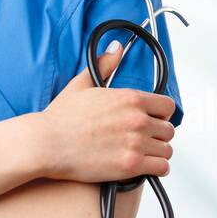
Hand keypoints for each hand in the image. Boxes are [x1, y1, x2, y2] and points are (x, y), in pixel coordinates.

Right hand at [32, 41, 176, 182]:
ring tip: (142, 154)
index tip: (151, 119)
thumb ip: (104, 65)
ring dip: (156, 152)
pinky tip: (142, 166)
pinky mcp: (131, 165)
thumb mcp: (82, 84)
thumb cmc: (61, 118)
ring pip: (166, 150)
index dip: (160, 114)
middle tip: (142, 139)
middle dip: (157, 135)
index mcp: (130, 98)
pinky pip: (161, 168)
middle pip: (169, 130)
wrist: (47, 143)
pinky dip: (155, 168)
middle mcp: (137, 119)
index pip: (167, 106)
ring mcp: (136, 143)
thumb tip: (116, 48)